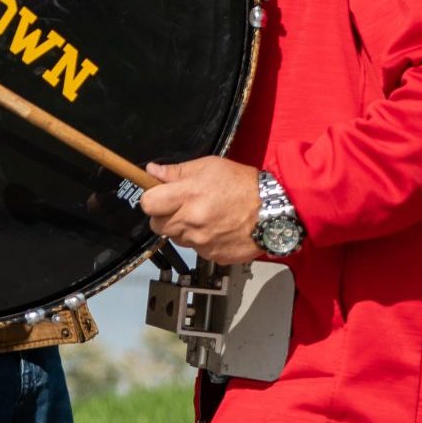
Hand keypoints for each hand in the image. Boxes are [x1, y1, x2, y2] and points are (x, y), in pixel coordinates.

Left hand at [142, 157, 263, 264]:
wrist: (273, 210)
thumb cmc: (243, 184)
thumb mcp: (209, 166)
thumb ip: (176, 171)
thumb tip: (152, 171)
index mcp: (187, 196)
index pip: (148, 204)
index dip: (151, 199)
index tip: (159, 196)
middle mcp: (191, 222)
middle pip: (157, 225)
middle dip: (164, 216)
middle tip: (182, 207)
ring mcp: (202, 242)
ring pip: (176, 239)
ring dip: (184, 230)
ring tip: (204, 217)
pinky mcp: (213, 256)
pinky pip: (197, 250)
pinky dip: (202, 241)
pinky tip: (217, 229)